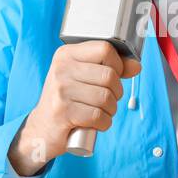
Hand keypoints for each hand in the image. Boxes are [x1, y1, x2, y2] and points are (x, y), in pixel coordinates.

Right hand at [9, 40, 140, 175]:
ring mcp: (61, 90)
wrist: (41, 128)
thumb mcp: (84, 78)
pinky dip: (103, 123)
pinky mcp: (63, 112)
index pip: (105, 49)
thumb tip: (136, 66)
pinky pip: (98, 116)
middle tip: (105, 101)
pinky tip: (95, 124)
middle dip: (116, 93)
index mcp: (66, 54)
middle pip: (109, 75)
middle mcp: (61, 69)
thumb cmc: (67, 100)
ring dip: (110, 110)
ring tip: (99, 113)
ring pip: (106, 98)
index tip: (112, 77)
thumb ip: (111, 68)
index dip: (117, 65)